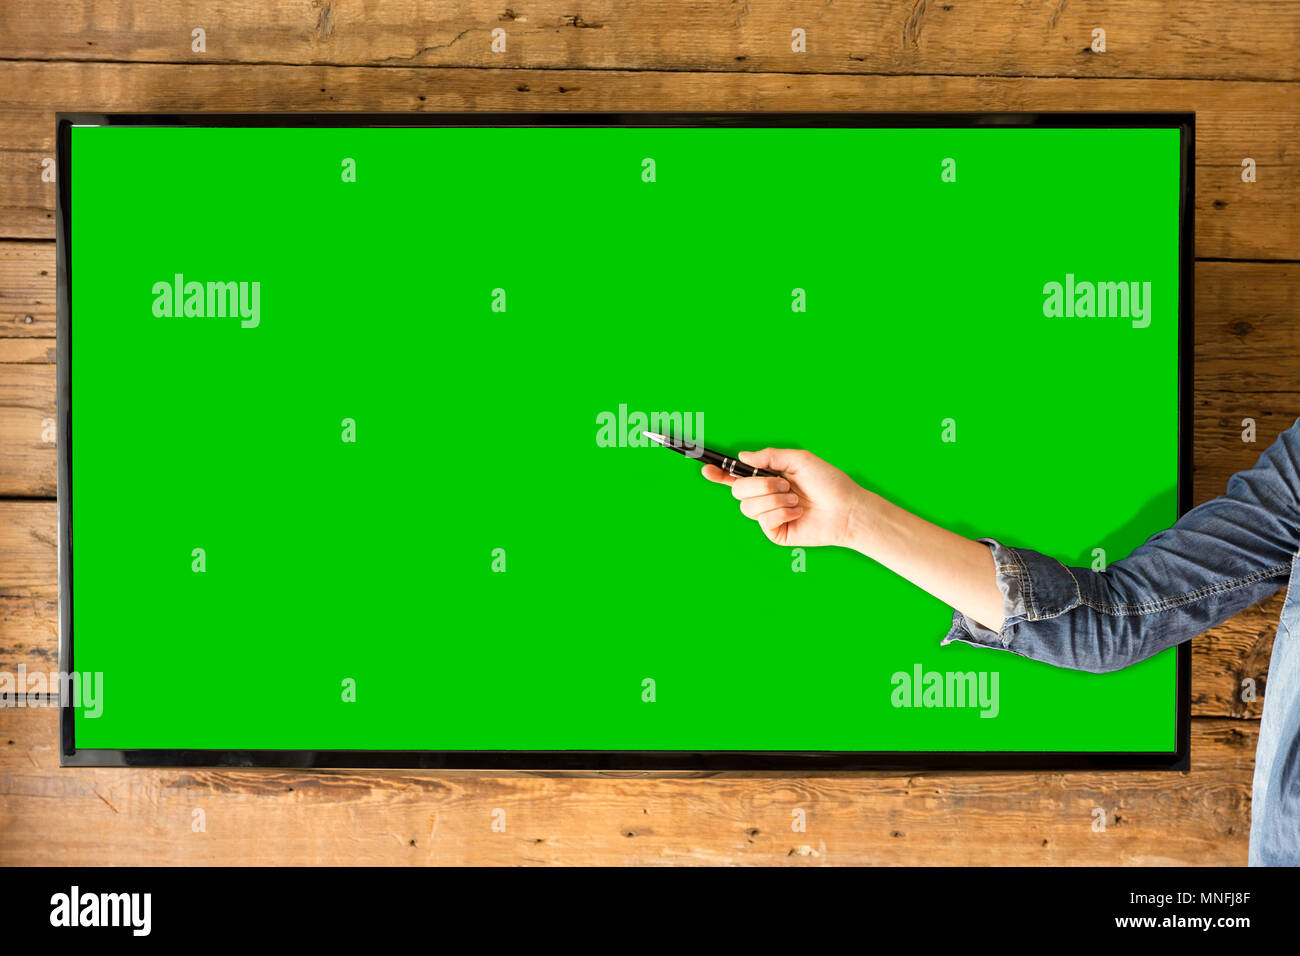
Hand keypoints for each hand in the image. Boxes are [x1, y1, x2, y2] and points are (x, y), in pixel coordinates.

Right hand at [701, 448, 871, 547]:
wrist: (846, 509)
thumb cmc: (828, 482)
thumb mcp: (799, 459)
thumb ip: (769, 456)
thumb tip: (742, 457)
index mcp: (769, 478)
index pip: (737, 477)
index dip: (720, 474)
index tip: (707, 469)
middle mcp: (766, 497)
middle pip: (737, 491)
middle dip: (760, 486)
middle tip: (784, 484)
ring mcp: (769, 515)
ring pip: (748, 506)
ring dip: (775, 499)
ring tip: (796, 500)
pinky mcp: (775, 532)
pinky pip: (763, 520)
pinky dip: (782, 512)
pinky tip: (798, 512)